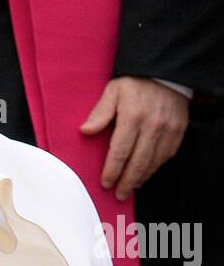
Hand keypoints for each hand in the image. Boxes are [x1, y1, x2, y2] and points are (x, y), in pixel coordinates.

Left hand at [80, 75, 188, 202]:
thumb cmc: (136, 82)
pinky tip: (146, 173)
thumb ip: (99, 113)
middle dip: (127, 181)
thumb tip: (85, 131)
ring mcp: (168, 128)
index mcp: (133, 116)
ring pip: (154, 162)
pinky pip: (167, 154)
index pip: (120, 151)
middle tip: (118, 194)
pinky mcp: (179, 130)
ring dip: (141, 178)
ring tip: (130, 187)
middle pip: (138, 162)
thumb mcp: (113, 91)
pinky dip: (155, 167)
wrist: (166, 72)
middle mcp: (152, 125)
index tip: (106, 183)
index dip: (113, 170)